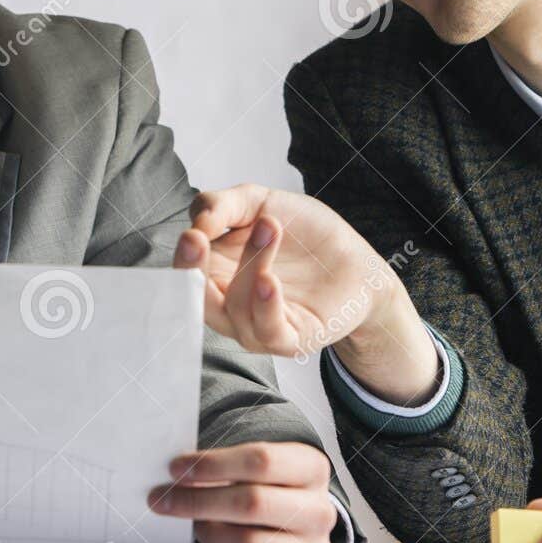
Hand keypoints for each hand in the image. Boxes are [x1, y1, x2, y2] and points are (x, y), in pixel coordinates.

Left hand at [148, 441, 337, 542]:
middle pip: (252, 503)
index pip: (260, 461)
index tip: (176, 469)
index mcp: (312, 468)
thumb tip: (176, 473)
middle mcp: (320, 511)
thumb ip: (225, 464)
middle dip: (198, 500)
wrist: (300, 527)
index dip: (212, 464)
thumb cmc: (270, 489)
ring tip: (197, 525)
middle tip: (165, 499)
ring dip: (209, 534)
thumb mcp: (259, 466)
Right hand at [174, 183, 437, 403]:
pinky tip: (268, 280)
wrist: (356, 259)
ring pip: (236, 308)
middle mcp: (230, 305)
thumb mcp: (259, 202)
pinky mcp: (291, 339)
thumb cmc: (305, 234)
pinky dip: (265, 306)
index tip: (194, 232)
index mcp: (216, 273)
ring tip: (269, 227)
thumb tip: (195, 222)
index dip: (185, 256)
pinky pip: (268, 331)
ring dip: (249, 264)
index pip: (186, 273)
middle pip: (198, 299)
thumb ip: (221, 205)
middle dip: (193, 270)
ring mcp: (258, 326)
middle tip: (197, 238)